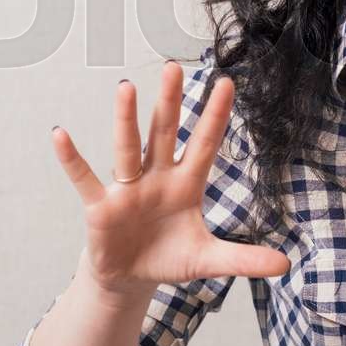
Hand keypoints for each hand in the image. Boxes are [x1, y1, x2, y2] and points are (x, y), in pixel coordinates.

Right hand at [50, 62, 291, 301]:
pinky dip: (72, 159)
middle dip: (170, 102)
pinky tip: (60, 135)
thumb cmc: (168, 259)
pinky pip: (85, 179)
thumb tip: (285, 264)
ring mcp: (127, 189)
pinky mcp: (101, 207)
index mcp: (187, 185)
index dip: (214, 116)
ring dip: (126, 119)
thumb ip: (244, 259)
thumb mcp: (208, 261)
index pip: (204, 144)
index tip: (226, 83)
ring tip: (126, 87)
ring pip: (128, 148)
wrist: (130, 279)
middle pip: (165, 133)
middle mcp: (157, 177)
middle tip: (174, 67)